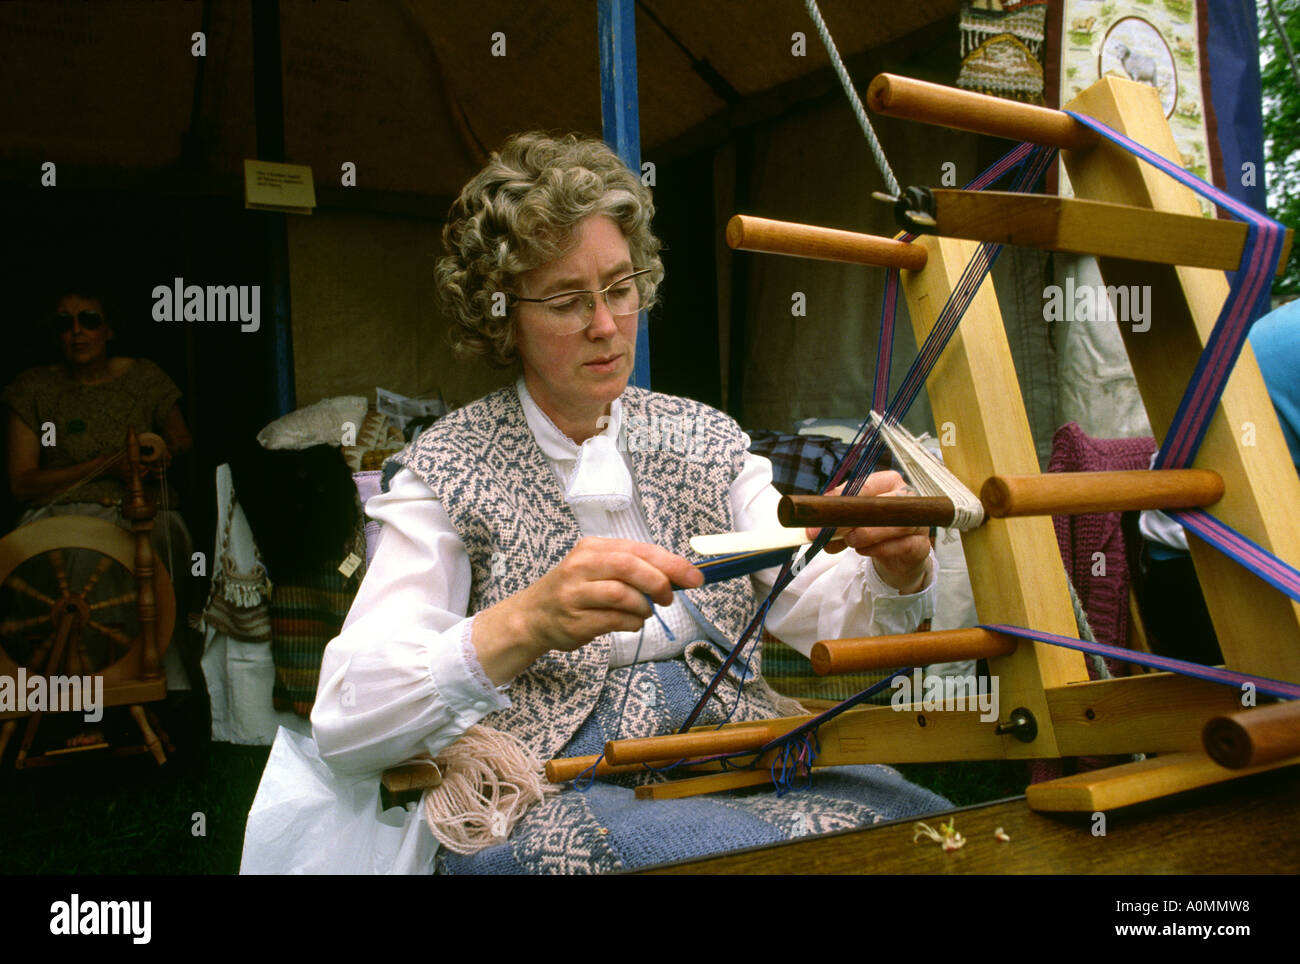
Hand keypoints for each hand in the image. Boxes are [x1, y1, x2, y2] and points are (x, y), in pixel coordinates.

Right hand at [472, 537, 703, 684]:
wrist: (532, 616)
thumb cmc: (575, 590)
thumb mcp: (599, 568)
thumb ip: (634, 567)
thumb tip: (679, 575)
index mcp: (593, 548)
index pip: (639, 549)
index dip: (672, 563)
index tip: (695, 577)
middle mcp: (582, 566)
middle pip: (630, 567)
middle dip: (660, 583)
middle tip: (670, 597)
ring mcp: (576, 594)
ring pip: (624, 595)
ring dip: (644, 607)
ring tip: (644, 612)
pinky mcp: (575, 620)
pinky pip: (616, 621)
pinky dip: (632, 623)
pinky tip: (630, 622)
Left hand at [805, 471, 931, 593]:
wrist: (898, 557)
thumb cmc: (873, 530)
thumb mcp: (851, 522)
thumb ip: (834, 522)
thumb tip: (812, 530)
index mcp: (888, 483)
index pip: (866, 484)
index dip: (842, 496)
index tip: (821, 510)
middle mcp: (907, 498)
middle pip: (882, 503)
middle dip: (851, 518)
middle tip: (830, 531)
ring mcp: (918, 522)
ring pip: (894, 524)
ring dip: (866, 535)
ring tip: (850, 541)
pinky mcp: (921, 545)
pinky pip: (901, 546)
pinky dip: (878, 550)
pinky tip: (864, 551)